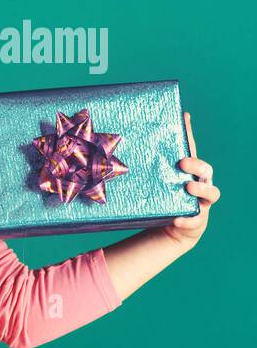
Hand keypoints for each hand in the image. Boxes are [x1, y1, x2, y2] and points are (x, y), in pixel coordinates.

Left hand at [162, 111, 218, 250]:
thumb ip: (150, 161)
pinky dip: (187, 219)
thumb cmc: (165, 195)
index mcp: (190, 173)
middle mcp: (200, 184)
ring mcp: (201, 202)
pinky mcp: (196, 221)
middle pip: (206, 170)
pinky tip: (176, 219)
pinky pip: (195, 220)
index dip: (190, 137)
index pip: (193, 152)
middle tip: (182, 162)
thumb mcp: (156, 178)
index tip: (183, 122)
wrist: (170, 225)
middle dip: (197, 165)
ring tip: (188, 186)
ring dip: (201, 188)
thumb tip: (136, 136)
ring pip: (211, 193)